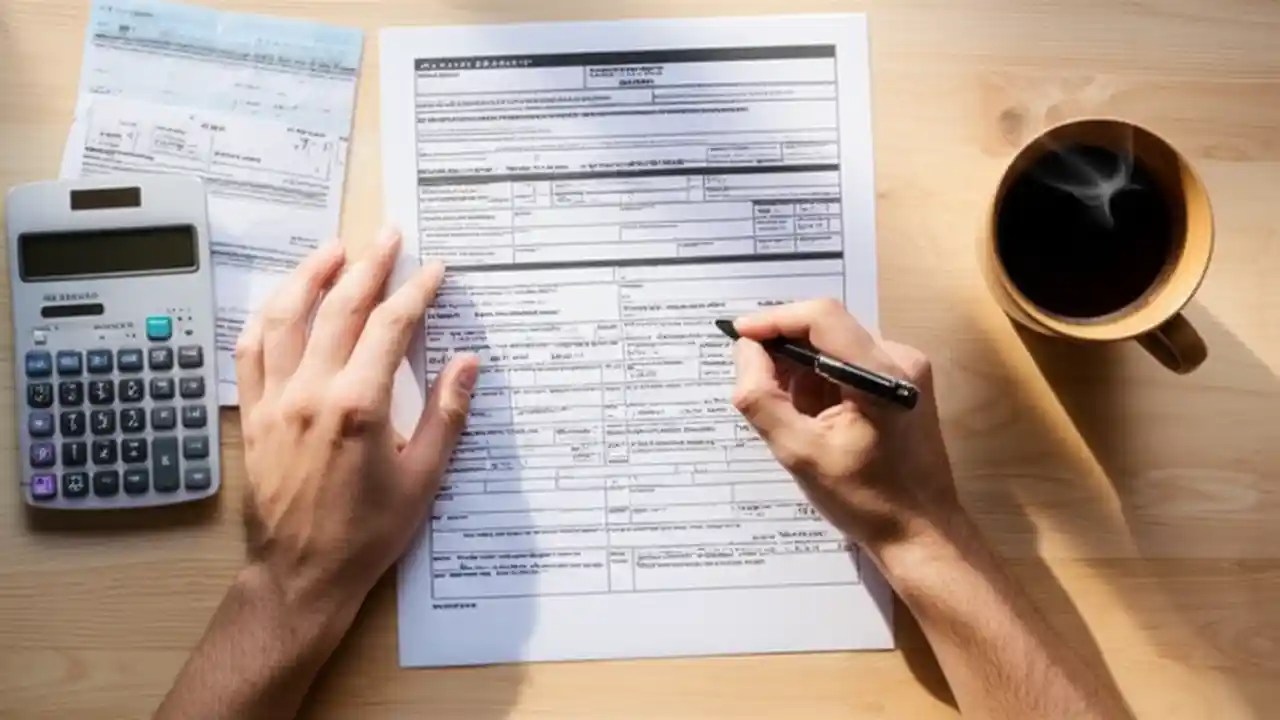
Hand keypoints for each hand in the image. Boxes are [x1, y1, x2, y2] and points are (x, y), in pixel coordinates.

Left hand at [234, 228, 478, 616]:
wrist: (302, 575)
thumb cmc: (368, 534)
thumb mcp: (424, 478)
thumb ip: (447, 415)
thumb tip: (469, 363)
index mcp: (359, 407)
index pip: (390, 326)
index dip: (415, 291)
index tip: (434, 269)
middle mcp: (312, 393)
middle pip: (339, 307)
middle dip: (368, 264)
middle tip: (388, 236)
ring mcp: (275, 401)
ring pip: (286, 317)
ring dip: (309, 276)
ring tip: (333, 250)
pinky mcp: (253, 416)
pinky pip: (251, 351)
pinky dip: (266, 317)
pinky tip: (282, 302)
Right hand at [729, 299, 957, 550]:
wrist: (922, 534)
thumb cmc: (864, 501)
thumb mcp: (799, 454)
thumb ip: (763, 398)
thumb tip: (744, 352)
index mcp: (881, 373)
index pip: (821, 317)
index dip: (774, 320)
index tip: (737, 336)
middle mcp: (900, 359)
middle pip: (828, 328)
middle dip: (784, 349)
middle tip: (753, 381)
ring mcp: (907, 371)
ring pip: (836, 346)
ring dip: (802, 369)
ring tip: (786, 411)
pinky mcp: (904, 385)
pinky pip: (850, 364)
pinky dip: (822, 381)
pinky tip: (812, 417)